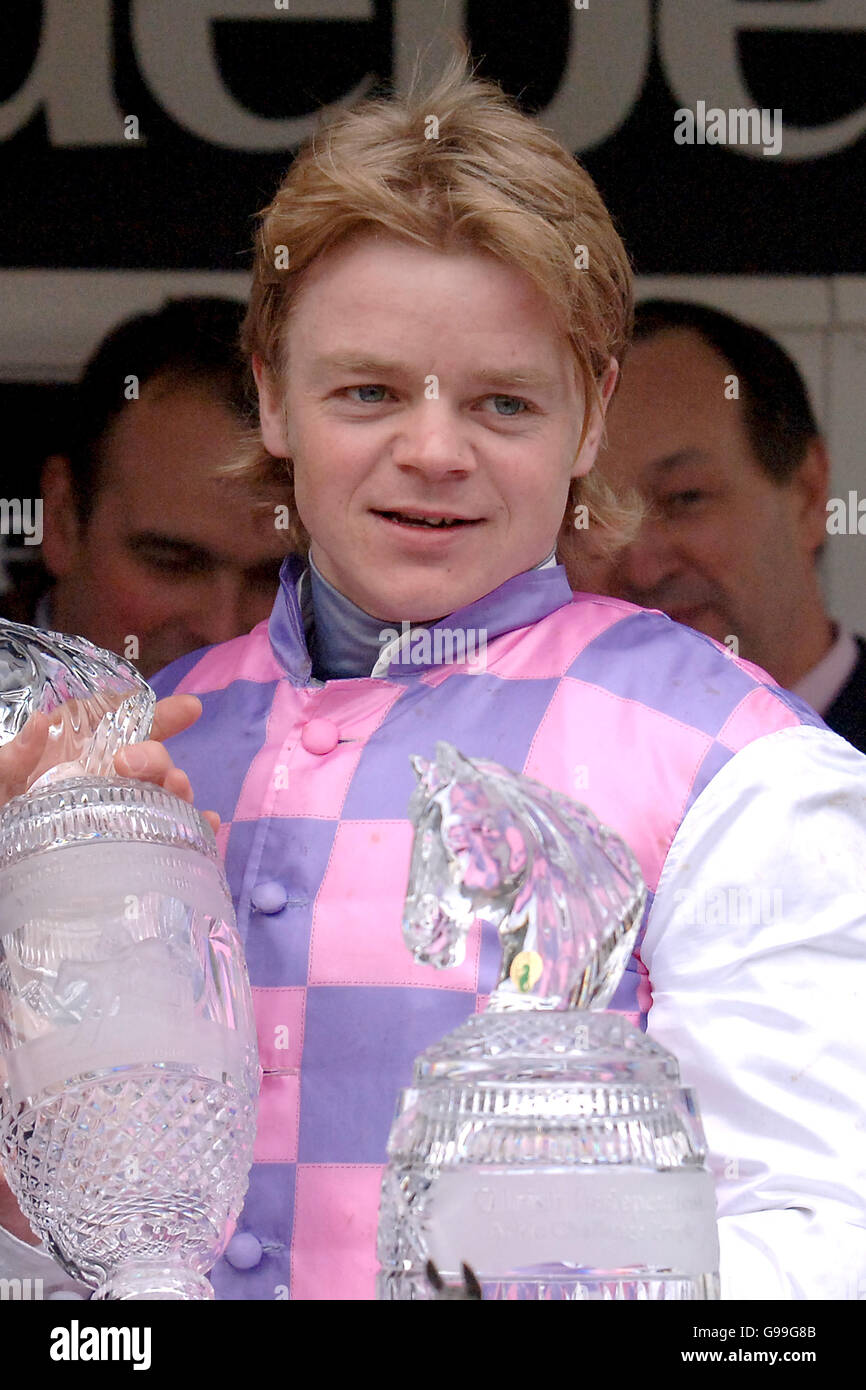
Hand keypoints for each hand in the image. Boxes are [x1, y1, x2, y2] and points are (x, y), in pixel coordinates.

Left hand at [0, 695, 218, 832]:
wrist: (3, 867)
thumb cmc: (2, 811)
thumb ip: (14, 756)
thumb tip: (38, 722)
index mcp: (80, 757)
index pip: (126, 728)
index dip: (159, 716)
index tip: (188, 709)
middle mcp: (108, 781)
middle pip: (150, 761)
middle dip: (155, 756)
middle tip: (129, 764)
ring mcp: (120, 814)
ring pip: (164, 795)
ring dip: (179, 787)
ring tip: (177, 788)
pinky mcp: (128, 847)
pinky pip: (170, 836)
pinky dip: (196, 828)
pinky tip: (207, 824)